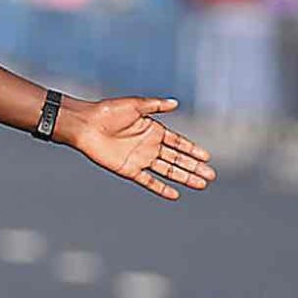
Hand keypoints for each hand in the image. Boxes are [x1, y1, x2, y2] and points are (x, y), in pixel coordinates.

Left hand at [60, 96, 214, 200]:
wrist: (86, 125)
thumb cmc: (108, 111)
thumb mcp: (135, 105)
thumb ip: (155, 105)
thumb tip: (176, 103)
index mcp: (153, 130)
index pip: (178, 142)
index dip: (192, 149)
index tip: (207, 157)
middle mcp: (150, 146)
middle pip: (177, 159)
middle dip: (194, 167)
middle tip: (210, 176)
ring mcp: (141, 159)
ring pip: (168, 171)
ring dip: (184, 178)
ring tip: (201, 185)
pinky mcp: (129, 170)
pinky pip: (149, 181)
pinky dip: (161, 188)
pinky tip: (175, 194)